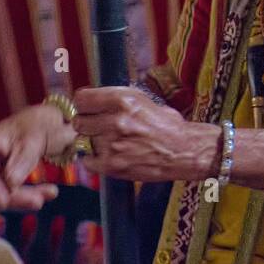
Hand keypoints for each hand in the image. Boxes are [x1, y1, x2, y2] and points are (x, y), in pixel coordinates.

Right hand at [0, 104, 65, 210]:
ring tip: (52, 193)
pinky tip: (50, 192)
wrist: (47, 122)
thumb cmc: (39, 124)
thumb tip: (10, 182)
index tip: (4, 203)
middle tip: (39, 201)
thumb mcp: (35, 138)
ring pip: (0, 193)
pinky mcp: (0, 180)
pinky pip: (9, 193)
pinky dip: (27, 196)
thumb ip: (23, 159)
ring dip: (23, 198)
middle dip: (12, 197)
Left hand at [74, 86, 216, 181]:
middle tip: (100, 128)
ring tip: (112, 143)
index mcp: (123, 100)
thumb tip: (95, 100)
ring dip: (94, 142)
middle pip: (79, 121)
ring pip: (83, 141)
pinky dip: (95, 160)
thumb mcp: (145, 101)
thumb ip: (117, 100)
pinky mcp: (112, 164)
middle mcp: (115, 120)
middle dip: (87, 124)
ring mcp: (112, 144)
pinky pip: (87, 160)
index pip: (81, 99)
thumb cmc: (167, 125)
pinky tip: (111, 156)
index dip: (84, 105)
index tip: (88, 109)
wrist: (184, 151)